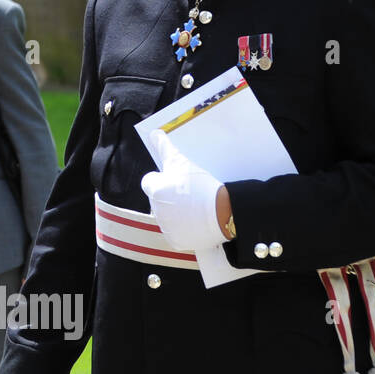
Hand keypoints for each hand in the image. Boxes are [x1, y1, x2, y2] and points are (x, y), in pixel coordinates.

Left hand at [141, 130, 226, 251]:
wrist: (225, 212)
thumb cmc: (202, 185)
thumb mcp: (182, 162)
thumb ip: (165, 147)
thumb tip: (154, 133)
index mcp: (155, 191)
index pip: (149, 182)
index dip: (162, 179)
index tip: (176, 179)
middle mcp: (156, 210)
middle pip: (157, 199)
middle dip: (168, 196)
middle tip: (189, 193)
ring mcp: (165, 227)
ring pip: (166, 216)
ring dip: (175, 212)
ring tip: (194, 207)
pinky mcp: (175, 240)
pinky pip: (175, 232)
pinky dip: (183, 228)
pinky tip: (195, 221)